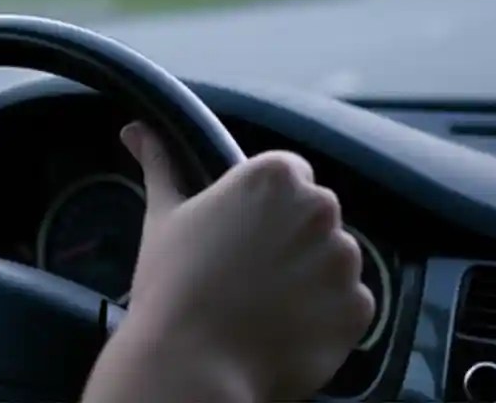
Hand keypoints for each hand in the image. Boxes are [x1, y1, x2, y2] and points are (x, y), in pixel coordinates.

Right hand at [115, 121, 373, 400]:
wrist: (191, 366)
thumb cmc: (172, 286)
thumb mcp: (164, 215)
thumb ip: (161, 163)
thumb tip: (136, 129)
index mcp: (276, 176)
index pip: (291, 176)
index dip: (267, 208)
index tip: (242, 235)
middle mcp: (320, 208)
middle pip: (316, 216)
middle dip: (291, 239)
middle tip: (249, 274)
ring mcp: (344, 260)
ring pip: (335, 260)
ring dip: (311, 277)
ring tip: (265, 306)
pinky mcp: (358, 307)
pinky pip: (349, 304)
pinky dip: (326, 317)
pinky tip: (285, 329)